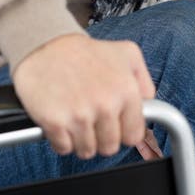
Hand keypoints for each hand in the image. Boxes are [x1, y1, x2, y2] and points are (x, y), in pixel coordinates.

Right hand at [12, 34, 155, 159]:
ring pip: (87, 151)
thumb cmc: (83, 52)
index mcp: (126, 91)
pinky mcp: (55, 122)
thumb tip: (150, 105)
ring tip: (74, 117)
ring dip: (80, 140)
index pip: (134, 136)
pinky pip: (63, 149)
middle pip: (110, 147)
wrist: (43, 44)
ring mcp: (80, 115)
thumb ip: (144, 81)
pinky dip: (60, 140)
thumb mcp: (126, 53)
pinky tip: (60, 120)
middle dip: (101, 137)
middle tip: (90, 118)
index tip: (113, 123)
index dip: (122, 131)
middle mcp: (106, 105)